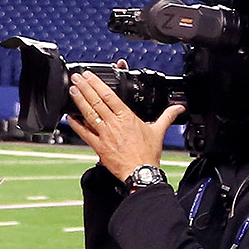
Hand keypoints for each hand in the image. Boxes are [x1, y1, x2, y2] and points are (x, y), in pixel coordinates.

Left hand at [66, 70, 183, 181]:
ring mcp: (105, 135)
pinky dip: (76, 124)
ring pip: (89, 114)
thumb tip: (179, 108)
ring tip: (72, 90)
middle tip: (77, 78)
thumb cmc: (148, 154)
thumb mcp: (158, 131)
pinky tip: (70, 116)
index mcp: (127, 117)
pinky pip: (85, 134)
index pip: (109, 96)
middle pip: (96, 101)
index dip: (97, 84)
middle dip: (85, 88)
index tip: (89, 76)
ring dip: (79, 101)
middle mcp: (114, 124)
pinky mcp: (99, 147)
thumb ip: (167, 116)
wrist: (141, 172)